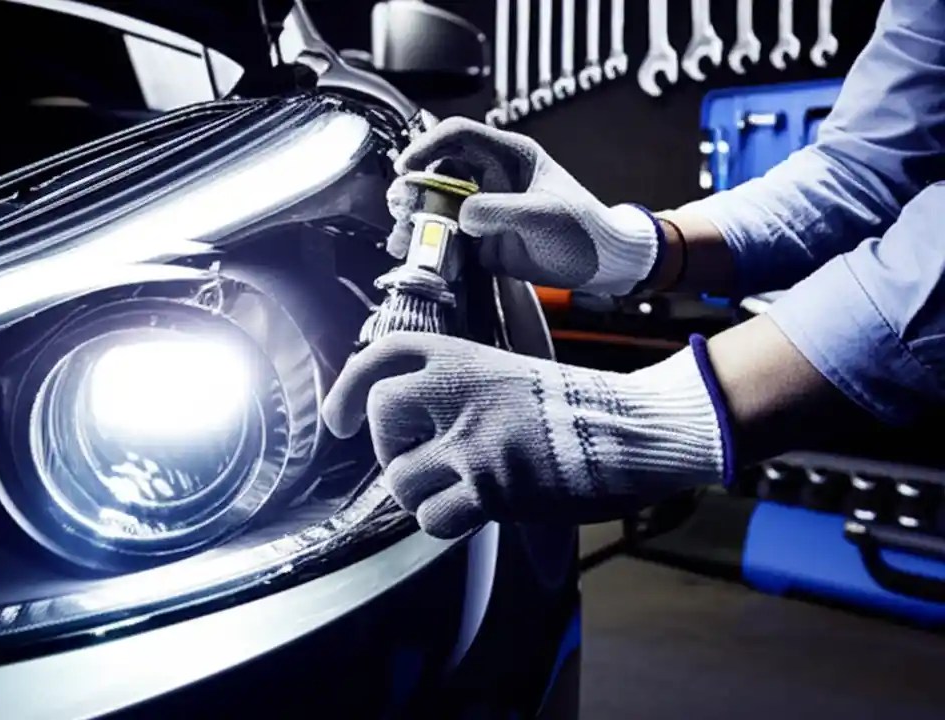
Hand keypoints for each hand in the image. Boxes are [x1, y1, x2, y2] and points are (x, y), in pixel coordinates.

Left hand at [322, 333, 724, 536]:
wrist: (633, 430)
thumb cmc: (576, 407)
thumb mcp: (507, 373)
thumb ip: (456, 387)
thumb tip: (401, 415)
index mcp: (463, 357)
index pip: (382, 356)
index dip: (349, 387)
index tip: (339, 419)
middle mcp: (459, 393)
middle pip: (380, 414)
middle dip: (387, 447)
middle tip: (413, 458)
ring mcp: (473, 441)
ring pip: (401, 477)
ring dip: (419, 492)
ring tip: (454, 488)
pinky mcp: (492, 489)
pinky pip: (433, 518)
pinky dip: (444, 522)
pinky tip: (472, 510)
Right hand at [385, 117, 662, 295]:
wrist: (602, 266)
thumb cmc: (583, 231)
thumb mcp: (543, 217)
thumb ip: (501, 212)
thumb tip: (462, 216)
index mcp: (508, 156)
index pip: (458, 135)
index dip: (427, 146)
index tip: (407, 170)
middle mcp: (490, 177)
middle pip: (437, 171)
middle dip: (413, 190)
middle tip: (399, 211)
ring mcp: (483, 207)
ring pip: (435, 205)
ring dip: (415, 220)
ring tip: (401, 241)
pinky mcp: (480, 237)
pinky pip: (445, 235)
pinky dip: (427, 244)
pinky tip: (414, 255)